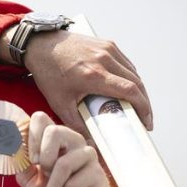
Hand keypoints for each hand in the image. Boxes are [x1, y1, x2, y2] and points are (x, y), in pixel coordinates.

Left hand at [15, 112, 121, 186]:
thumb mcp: (28, 179)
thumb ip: (20, 163)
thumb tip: (10, 148)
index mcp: (52, 138)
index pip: (40, 118)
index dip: (30, 135)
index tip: (31, 159)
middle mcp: (71, 140)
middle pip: (54, 130)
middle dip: (44, 158)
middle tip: (44, 173)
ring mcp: (86, 154)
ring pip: (63, 163)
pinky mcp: (96, 172)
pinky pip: (74, 184)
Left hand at [24, 30, 151, 136]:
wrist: (40, 44)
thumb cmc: (48, 72)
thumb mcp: (59, 102)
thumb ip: (76, 124)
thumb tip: (90, 142)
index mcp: (94, 75)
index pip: (130, 91)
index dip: (143, 108)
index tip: (145, 122)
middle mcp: (104, 59)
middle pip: (137, 83)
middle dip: (144, 104)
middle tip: (143, 119)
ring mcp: (108, 49)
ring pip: (134, 73)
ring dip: (139, 91)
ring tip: (136, 107)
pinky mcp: (107, 44)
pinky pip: (126, 63)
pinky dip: (131, 77)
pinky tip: (127, 89)